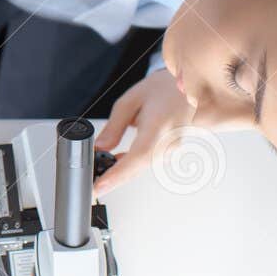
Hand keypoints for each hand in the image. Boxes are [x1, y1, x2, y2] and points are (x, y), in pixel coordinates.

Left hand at [93, 68, 196, 195]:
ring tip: (100, 163)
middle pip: (137, 167)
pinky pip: (145, 164)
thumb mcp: (130, 101)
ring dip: (118, 170)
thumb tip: (99, 147)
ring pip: (139, 168)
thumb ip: (114, 127)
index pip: (138, 156)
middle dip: (111, 177)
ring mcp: (171, 150)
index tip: (100, 187)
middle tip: (90, 180)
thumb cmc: (161, 90)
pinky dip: (128, 165)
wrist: (186, 89)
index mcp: (159, 125)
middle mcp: (169, 142)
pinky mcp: (168, 153)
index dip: (118, 175)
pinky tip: (115, 160)